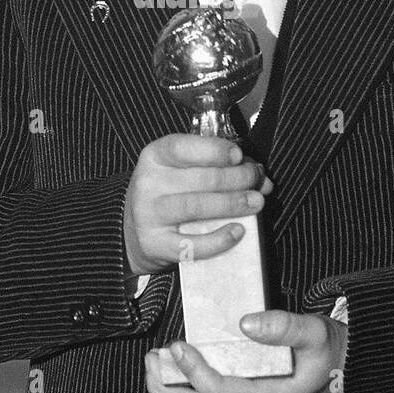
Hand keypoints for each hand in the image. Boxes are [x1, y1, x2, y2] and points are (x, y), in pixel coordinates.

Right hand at [123, 133, 272, 279]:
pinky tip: (237, 231)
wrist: (132, 230)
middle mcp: (148, 183)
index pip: (181, 147)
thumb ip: (219, 167)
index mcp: (155, 156)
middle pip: (198, 179)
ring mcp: (148, 215)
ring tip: (256, 202)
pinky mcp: (155, 244)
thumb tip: (261, 178)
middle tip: (256, 181)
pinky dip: (218, 239)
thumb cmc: (168, 193)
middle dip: (236, 178)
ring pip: (195, 207)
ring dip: (232, 203)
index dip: (213, 150)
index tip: (238, 155)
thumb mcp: (183, 171)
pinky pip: (190, 244)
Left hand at [144, 310, 346, 392]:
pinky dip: (192, 388)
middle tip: (148, 362)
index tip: (176, 345)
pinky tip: (181, 368)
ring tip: (155, 364)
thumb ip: (284, 327)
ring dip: (176, 388)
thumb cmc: (331, 352)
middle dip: (169, 387)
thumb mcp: (315, 332)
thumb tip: (247, 323)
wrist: (349, 372)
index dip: (193, 371)